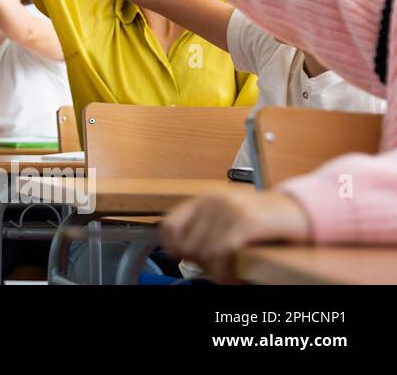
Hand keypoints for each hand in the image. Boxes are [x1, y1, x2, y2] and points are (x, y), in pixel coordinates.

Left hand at [161, 190, 311, 282]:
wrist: (305, 211)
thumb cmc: (269, 220)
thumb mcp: (231, 218)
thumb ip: (207, 229)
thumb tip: (183, 253)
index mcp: (206, 198)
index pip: (169, 227)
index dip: (175, 249)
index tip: (188, 260)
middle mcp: (213, 200)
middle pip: (187, 245)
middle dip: (202, 264)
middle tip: (220, 270)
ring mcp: (229, 209)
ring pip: (204, 253)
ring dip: (217, 271)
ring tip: (231, 274)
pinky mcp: (245, 221)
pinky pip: (221, 254)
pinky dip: (227, 271)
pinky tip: (237, 276)